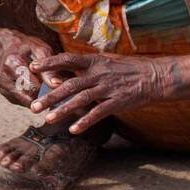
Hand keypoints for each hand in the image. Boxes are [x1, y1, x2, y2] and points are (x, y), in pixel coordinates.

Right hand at [0, 30, 57, 107]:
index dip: (50, 89)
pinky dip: (34, 98)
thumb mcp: (41, 50)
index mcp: (12, 62)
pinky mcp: (6, 94)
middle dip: (47, 96)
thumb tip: (57, 84)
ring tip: (54, 92)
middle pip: (29, 95)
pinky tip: (42, 91)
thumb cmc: (29, 48)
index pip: (33, 83)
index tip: (63, 90)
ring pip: (26, 101)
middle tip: (62, 94)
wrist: (9, 49)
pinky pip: (23, 102)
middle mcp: (3, 76)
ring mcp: (3, 87)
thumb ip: (49, 66)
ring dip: (41, 99)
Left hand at [30, 52, 179, 133]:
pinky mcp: (118, 102)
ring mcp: (108, 88)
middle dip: (50, 96)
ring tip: (48, 119)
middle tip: (33, 106)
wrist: (157, 76)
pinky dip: (86, 121)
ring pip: (80, 99)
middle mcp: (99, 74)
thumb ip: (90, 65)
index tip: (32, 67)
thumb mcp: (109, 61)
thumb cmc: (131, 69)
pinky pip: (99, 113)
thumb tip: (69, 67)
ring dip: (63, 110)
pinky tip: (74, 130)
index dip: (49, 63)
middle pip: (69, 84)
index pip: (68, 59)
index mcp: (96, 61)